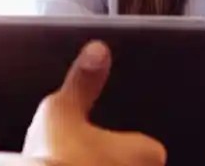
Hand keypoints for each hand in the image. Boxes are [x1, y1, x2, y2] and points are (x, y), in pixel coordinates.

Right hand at [23, 40, 165, 165]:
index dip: (124, 150)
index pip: (148, 151)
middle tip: (86, 158)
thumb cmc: (55, 158)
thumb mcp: (63, 110)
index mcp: (148, 153)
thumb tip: (98, 51)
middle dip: (117, 164)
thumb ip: (83, 82)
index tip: (100, 149)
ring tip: (76, 164)